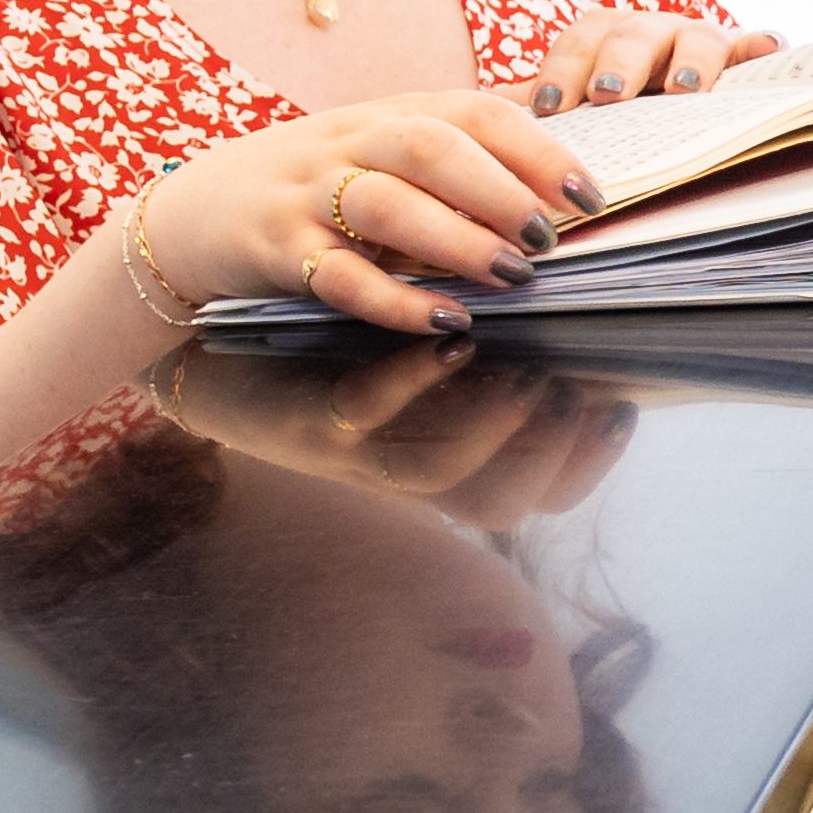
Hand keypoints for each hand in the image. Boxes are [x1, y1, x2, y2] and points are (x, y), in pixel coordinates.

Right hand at [127, 88, 586, 343]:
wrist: (195, 211)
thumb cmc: (318, 185)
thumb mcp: (386, 150)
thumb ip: (464, 147)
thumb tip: (567, 138)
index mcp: (391, 116)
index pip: (473, 112)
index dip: (536, 149)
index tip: (590, 195)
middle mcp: (350, 144)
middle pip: (428, 146)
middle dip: (498, 190)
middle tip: (548, 239)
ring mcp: (308, 194)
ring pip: (383, 205)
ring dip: (455, 240)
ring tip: (511, 276)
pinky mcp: (275, 249)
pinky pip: (337, 275)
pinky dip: (394, 300)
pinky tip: (444, 319)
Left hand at [140, 330, 634, 526]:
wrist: (191, 340)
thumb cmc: (313, 338)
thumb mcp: (396, 355)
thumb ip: (474, 348)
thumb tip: (566, 309)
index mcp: (432, 459)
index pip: (534, 496)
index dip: (583, 467)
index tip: (622, 407)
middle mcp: (398, 473)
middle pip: (501, 504)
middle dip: (555, 456)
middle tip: (587, 393)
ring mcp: (349, 454)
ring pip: (441, 475)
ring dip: (496, 429)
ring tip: (530, 370)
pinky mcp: (297, 416)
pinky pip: (364, 416)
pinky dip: (410, 384)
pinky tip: (447, 335)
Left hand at [546, 7, 770, 110]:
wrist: (656, 104)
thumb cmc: (606, 112)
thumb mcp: (568, 109)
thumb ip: (528, 110)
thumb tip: (472, 114)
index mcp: (603, 36)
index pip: (579, 43)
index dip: (565, 71)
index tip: (551, 109)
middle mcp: (651, 32)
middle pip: (634, 35)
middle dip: (620, 64)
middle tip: (608, 97)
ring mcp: (699, 41)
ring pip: (695, 36)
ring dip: (689, 60)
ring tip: (685, 89)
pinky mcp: (745, 56)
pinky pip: (757, 46)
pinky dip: (763, 45)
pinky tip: (768, 50)